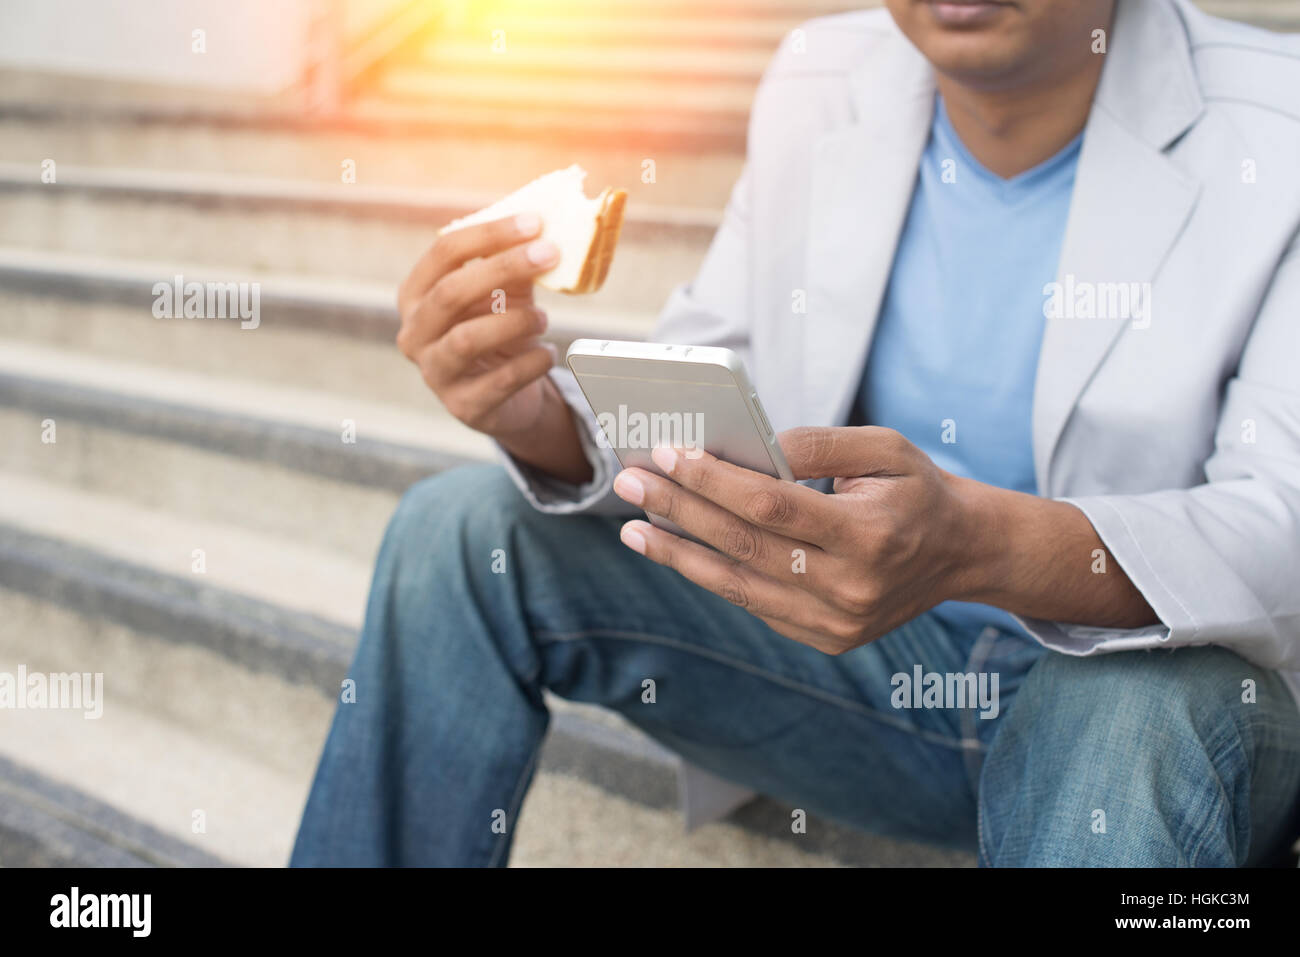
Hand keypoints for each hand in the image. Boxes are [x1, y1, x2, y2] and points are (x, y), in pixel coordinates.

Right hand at [396, 213, 559, 439]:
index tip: (535, 223)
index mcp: (416, 295)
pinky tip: (548, 353)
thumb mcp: (502, 292)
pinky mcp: (463, 407)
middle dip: (503, 268)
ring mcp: (434, 373)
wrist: (505, 396)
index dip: (489, 234)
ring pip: (467, 339)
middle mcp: (414, 333)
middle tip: (549, 255)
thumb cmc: (498, 329)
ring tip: (544, 319)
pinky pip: (501, 380)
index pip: (444, 253)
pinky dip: (533, 362)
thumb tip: (544, 228)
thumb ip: (512, 263)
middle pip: (451, 292)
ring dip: (515, 321)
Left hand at [610, 427, 983, 653]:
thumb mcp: (886, 448)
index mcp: (870, 534)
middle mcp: (851, 587)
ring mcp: (836, 622)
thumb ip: (818, 444)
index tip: (667, 453)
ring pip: (738, 587)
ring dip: (678, 554)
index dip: (713, 480)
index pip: (772, 506)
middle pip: (743, 545)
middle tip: (628, 483)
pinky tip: (678, 550)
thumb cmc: (917, 491)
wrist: (963, 554)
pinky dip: (713, 576)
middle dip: (678, 510)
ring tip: (633, 528)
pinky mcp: (825, 639)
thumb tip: (747, 447)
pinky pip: (755, 605)